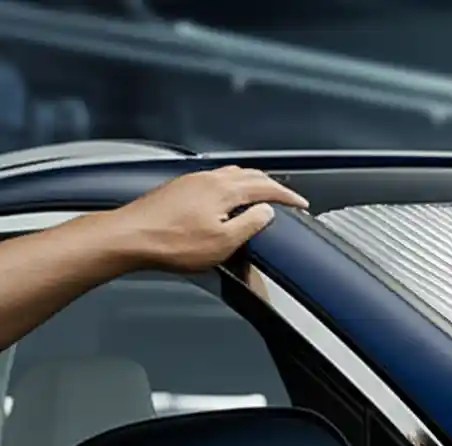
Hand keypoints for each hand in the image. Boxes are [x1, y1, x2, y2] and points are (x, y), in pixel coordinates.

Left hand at [102, 165, 307, 271]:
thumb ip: (250, 224)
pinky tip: (225, 199)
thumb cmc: (171, 243)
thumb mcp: (222, 242)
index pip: (266, 186)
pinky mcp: (176, 189)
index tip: (301, 203)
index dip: (287, 195)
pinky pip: (213, 180)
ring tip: (259, 195)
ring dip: (250, 183)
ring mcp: (190, 181)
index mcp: (224, 190)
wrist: (127, 237)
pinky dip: (230, 186)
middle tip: (284, 197)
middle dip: (271, 184)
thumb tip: (267, 211)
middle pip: (248, 174)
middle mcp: (208, 179)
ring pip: (229, 174)